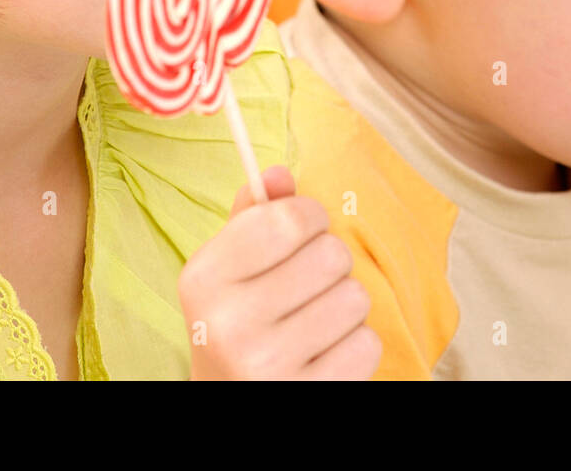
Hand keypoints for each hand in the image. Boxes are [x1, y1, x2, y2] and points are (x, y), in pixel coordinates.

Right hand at [179, 165, 381, 378]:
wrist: (230, 398)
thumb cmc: (238, 319)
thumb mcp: (231, 268)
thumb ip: (254, 216)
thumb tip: (279, 173)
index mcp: (203, 278)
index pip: (289, 218)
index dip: (311, 216)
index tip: (305, 230)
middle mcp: (228, 323)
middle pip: (331, 255)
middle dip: (330, 262)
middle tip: (308, 283)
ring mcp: (266, 366)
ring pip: (355, 298)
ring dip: (345, 304)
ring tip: (316, 319)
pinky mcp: (306, 395)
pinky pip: (367, 344)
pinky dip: (356, 345)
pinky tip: (325, 352)